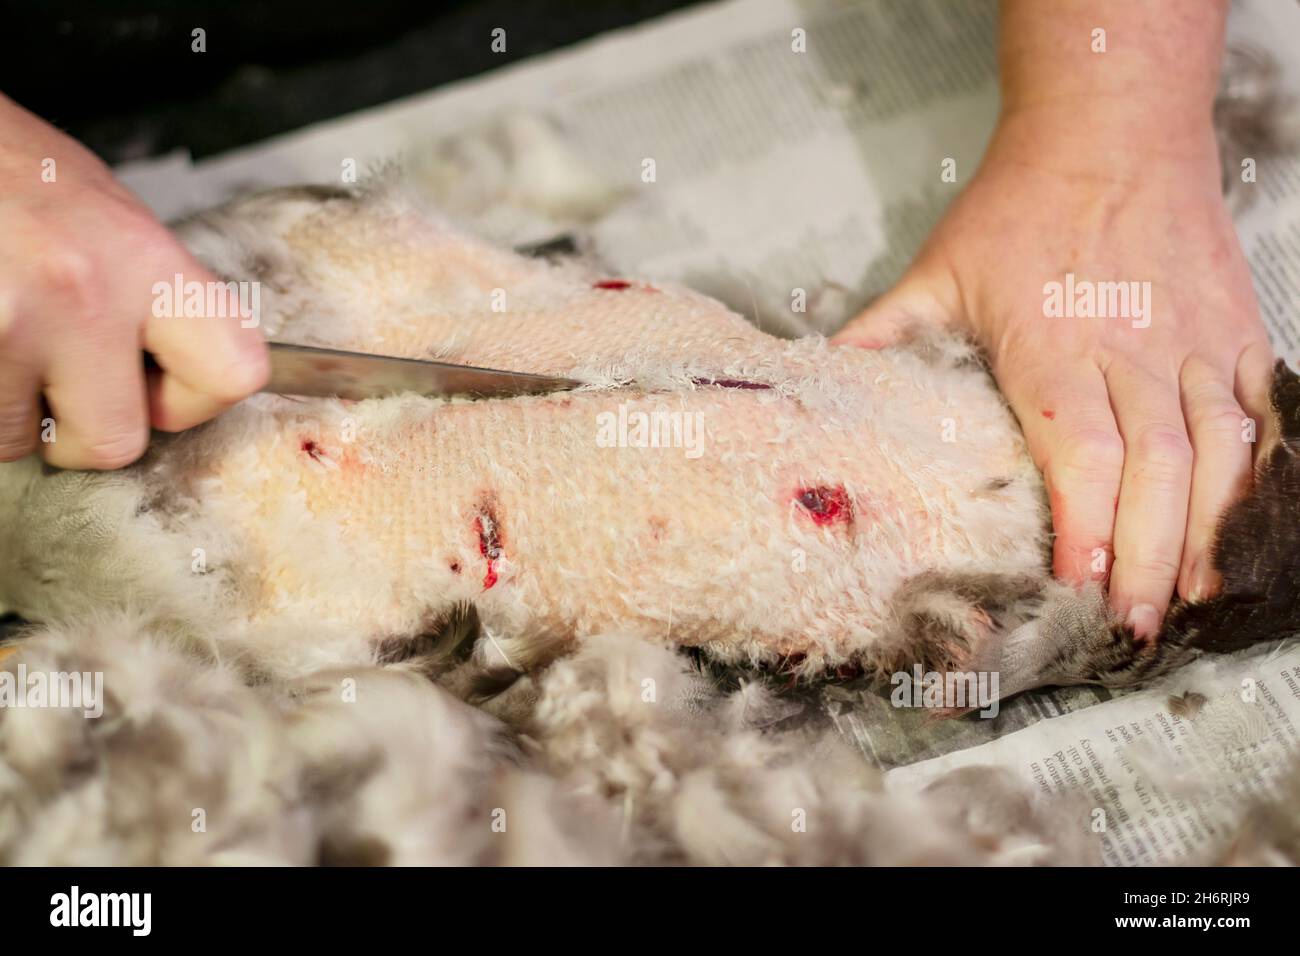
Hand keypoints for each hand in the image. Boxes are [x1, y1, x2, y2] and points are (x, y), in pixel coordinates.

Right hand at [0, 95, 267, 469]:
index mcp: (146, 258)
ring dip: (11, 410)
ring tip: (6, 338)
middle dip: (81, 428)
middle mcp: (86, 293)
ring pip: (20, 442)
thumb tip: (186, 373)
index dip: (195, 399)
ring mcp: (11, 322)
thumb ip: (159, 301)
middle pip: (115, 442)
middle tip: (59, 379)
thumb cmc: (15, 175)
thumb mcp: (116, 223)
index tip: (162, 386)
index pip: (235, 373)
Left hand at [833, 106, 1273, 636]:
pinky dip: (1257, 477)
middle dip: (1149, 558)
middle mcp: (1136, 352)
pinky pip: (1260, 416)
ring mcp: (1197, 344)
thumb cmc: (1020, 206)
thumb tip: (820, 383)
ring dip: (1208, 533)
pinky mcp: (1238, 333)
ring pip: (1219, 453)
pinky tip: (1242, 528)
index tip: (1079, 586)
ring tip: (1193, 601)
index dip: (1084, 527)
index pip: (1079, 454)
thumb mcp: (937, 271)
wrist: (1114, 129)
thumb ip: (884, 337)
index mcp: (1056, 347)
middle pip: (1156, 471)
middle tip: (1134, 627)